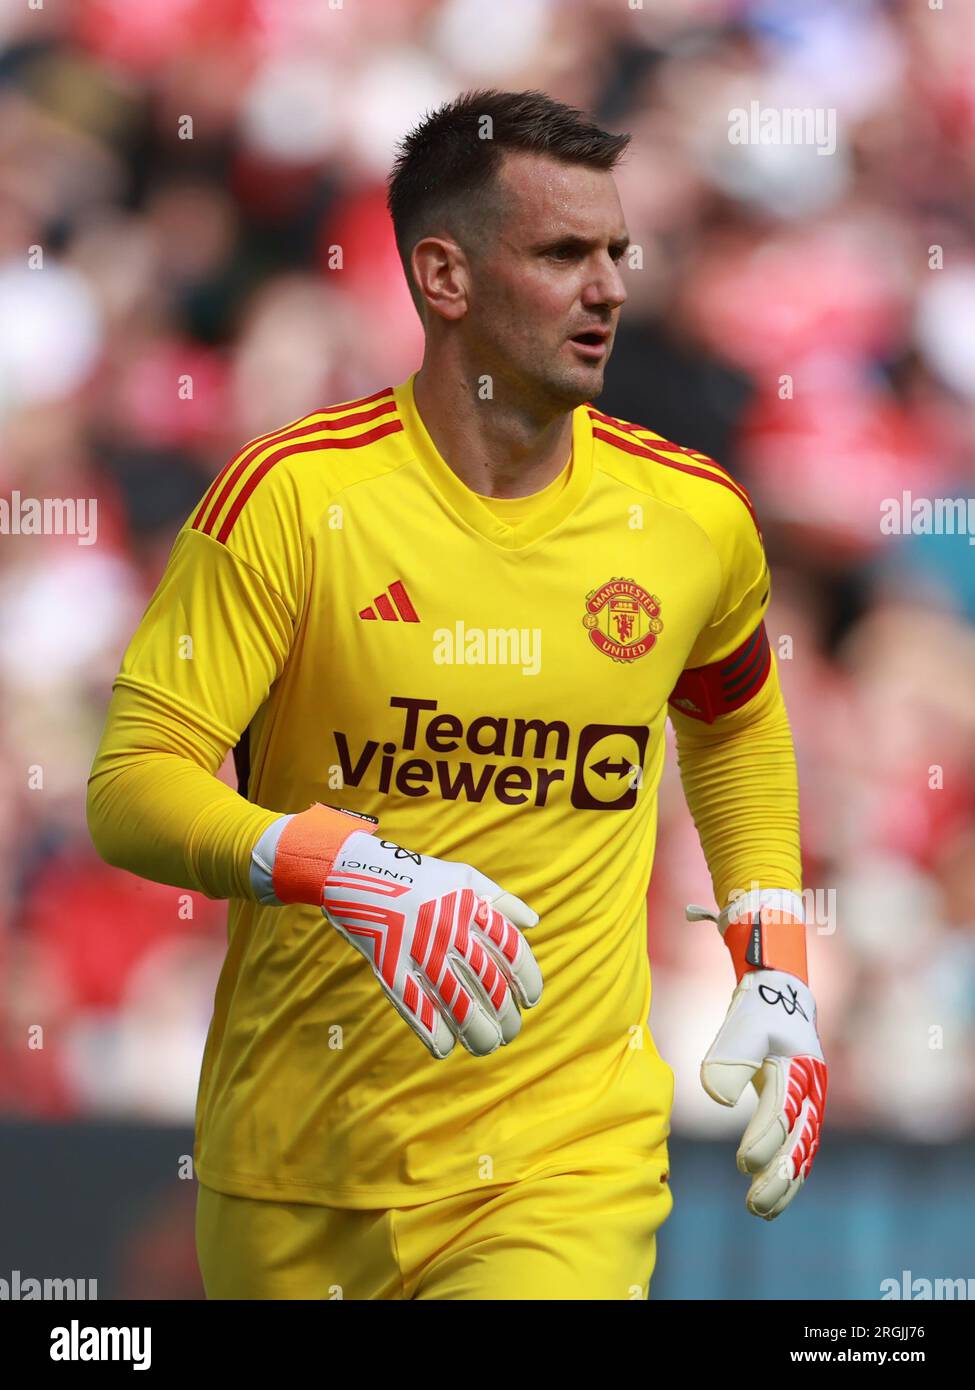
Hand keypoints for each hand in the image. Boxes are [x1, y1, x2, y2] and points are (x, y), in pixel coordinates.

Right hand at [323, 831, 542, 1059]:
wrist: (361, 873)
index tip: (530, 1001)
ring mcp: (418, 950)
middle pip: (489, 984)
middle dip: (505, 1016)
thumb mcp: (465, 878)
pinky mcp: (390, 965)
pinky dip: (432, 1031)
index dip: (527, 981)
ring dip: (477, 1032)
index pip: (512, 951)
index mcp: (471, 908)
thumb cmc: (420, 878)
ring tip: (486, 1046)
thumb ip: (500, 900)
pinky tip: (445, 1046)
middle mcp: (449, 930)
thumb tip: (534, 923)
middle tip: (510, 1033)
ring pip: (457, 1003)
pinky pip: (415, 1006)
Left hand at [701, 967, 826, 1219]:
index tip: (742, 1164)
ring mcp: (810, 1103)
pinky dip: (788, 1174)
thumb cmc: (759, 1010)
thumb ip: (730, 1058)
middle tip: (754, 1207)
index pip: (782, 1114)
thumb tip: (718, 1098)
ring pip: (802, 1152)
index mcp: (798, 1072)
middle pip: (799, 1144)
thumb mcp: (743, 1025)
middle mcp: (810, 1093)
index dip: (764, 1142)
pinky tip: (773, 1198)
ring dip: (784, 1183)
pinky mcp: (801, 1109)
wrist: (781, 994)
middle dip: (779, 1178)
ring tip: (760, 1211)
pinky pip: (799, 1148)